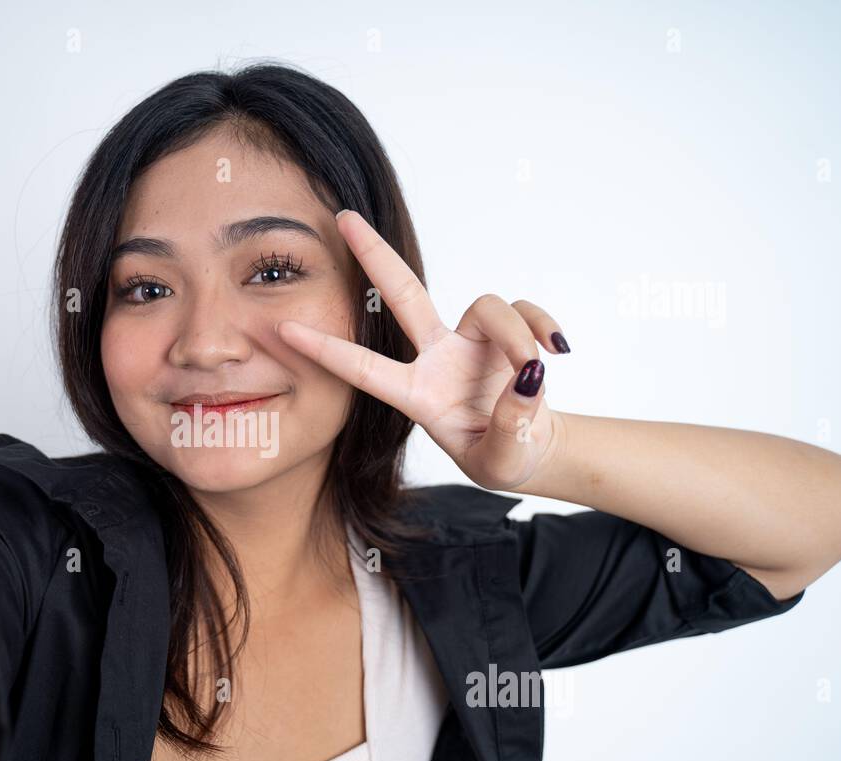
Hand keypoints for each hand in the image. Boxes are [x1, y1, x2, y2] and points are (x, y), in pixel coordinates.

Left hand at [275, 209, 569, 490]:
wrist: (533, 450)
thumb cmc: (502, 458)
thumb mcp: (502, 463)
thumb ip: (511, 428)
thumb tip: (528, 378)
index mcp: (417, 396)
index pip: (363, 370)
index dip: (326, 350)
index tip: (284, 330)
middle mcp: (436, 359)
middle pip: (403, 293)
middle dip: (374, 255)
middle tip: (344, 217)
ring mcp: (469, 342)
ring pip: (486, 306)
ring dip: (515, 333)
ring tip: (536, 370)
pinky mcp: (505, 333)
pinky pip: (523, 310)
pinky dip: (542, 325)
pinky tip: (556, 351)